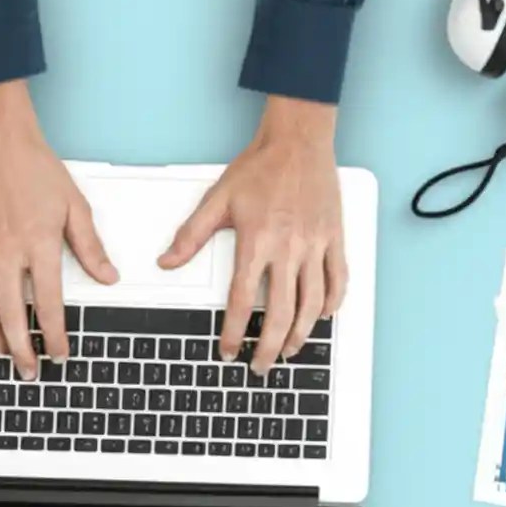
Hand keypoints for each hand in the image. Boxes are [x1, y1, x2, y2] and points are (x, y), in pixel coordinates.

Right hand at [0, 80, 118, 380]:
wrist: (0, 140)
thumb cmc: (37, 168)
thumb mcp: (75, 207)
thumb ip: (90, 247)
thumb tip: (108, 276)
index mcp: (38, 245)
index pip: (47, 304)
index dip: (54, 335)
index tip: (60, 353)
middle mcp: (6, 251)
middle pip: (10, 314)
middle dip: (21, 349)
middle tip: (29, 369)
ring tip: (1, 352)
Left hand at [159, 95, 347, 374]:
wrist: (298, 141)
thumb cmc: (259, 168)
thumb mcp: (217, 200)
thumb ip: (191, 235)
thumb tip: (167, 261)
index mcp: (258, 242)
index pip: (244, 301)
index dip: (235, 332)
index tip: (229, 351)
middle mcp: (289, 248)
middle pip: (282, 312)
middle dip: (269, 347)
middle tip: (260, 365)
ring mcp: (316, 245)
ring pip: (313, 303)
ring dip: (301, 333)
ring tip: (288, 350)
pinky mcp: (335, 238)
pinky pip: (338, 279)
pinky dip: (332, 303)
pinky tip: (322, 317)